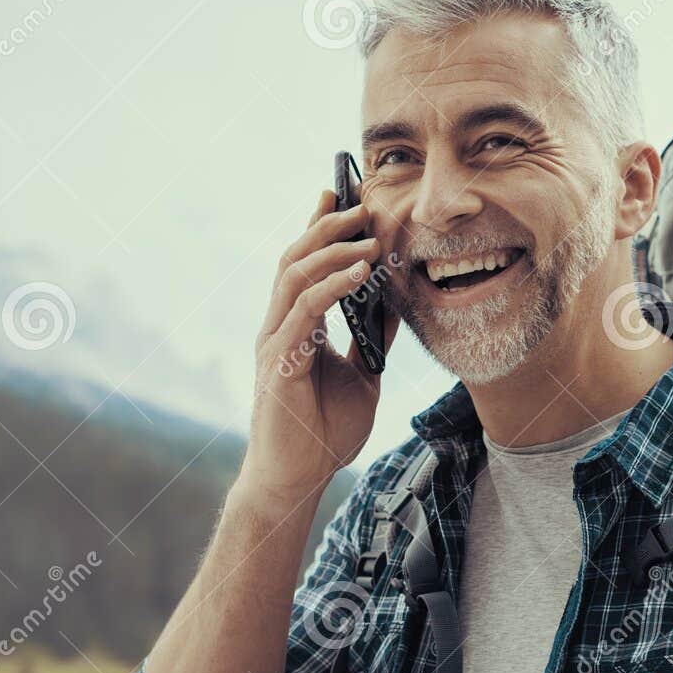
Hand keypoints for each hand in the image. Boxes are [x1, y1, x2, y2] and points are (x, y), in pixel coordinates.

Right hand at [240, 190, 397, 500]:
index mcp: (294, 327)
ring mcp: (274, 343)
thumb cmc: (323, 433)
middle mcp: (277, 327)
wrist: (297, 480)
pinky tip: (361, 274)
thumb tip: (398, 305)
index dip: (319, 225)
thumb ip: (372, 341)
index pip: (303, 264)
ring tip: (368, 235)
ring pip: (294, 276)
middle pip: (294, 258)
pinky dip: (333, 288)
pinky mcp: (279, 364)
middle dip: (328, 225)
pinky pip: (305, 313)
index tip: (341, 191)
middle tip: (362, 202)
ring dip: (333, 250)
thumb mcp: (363, 377)